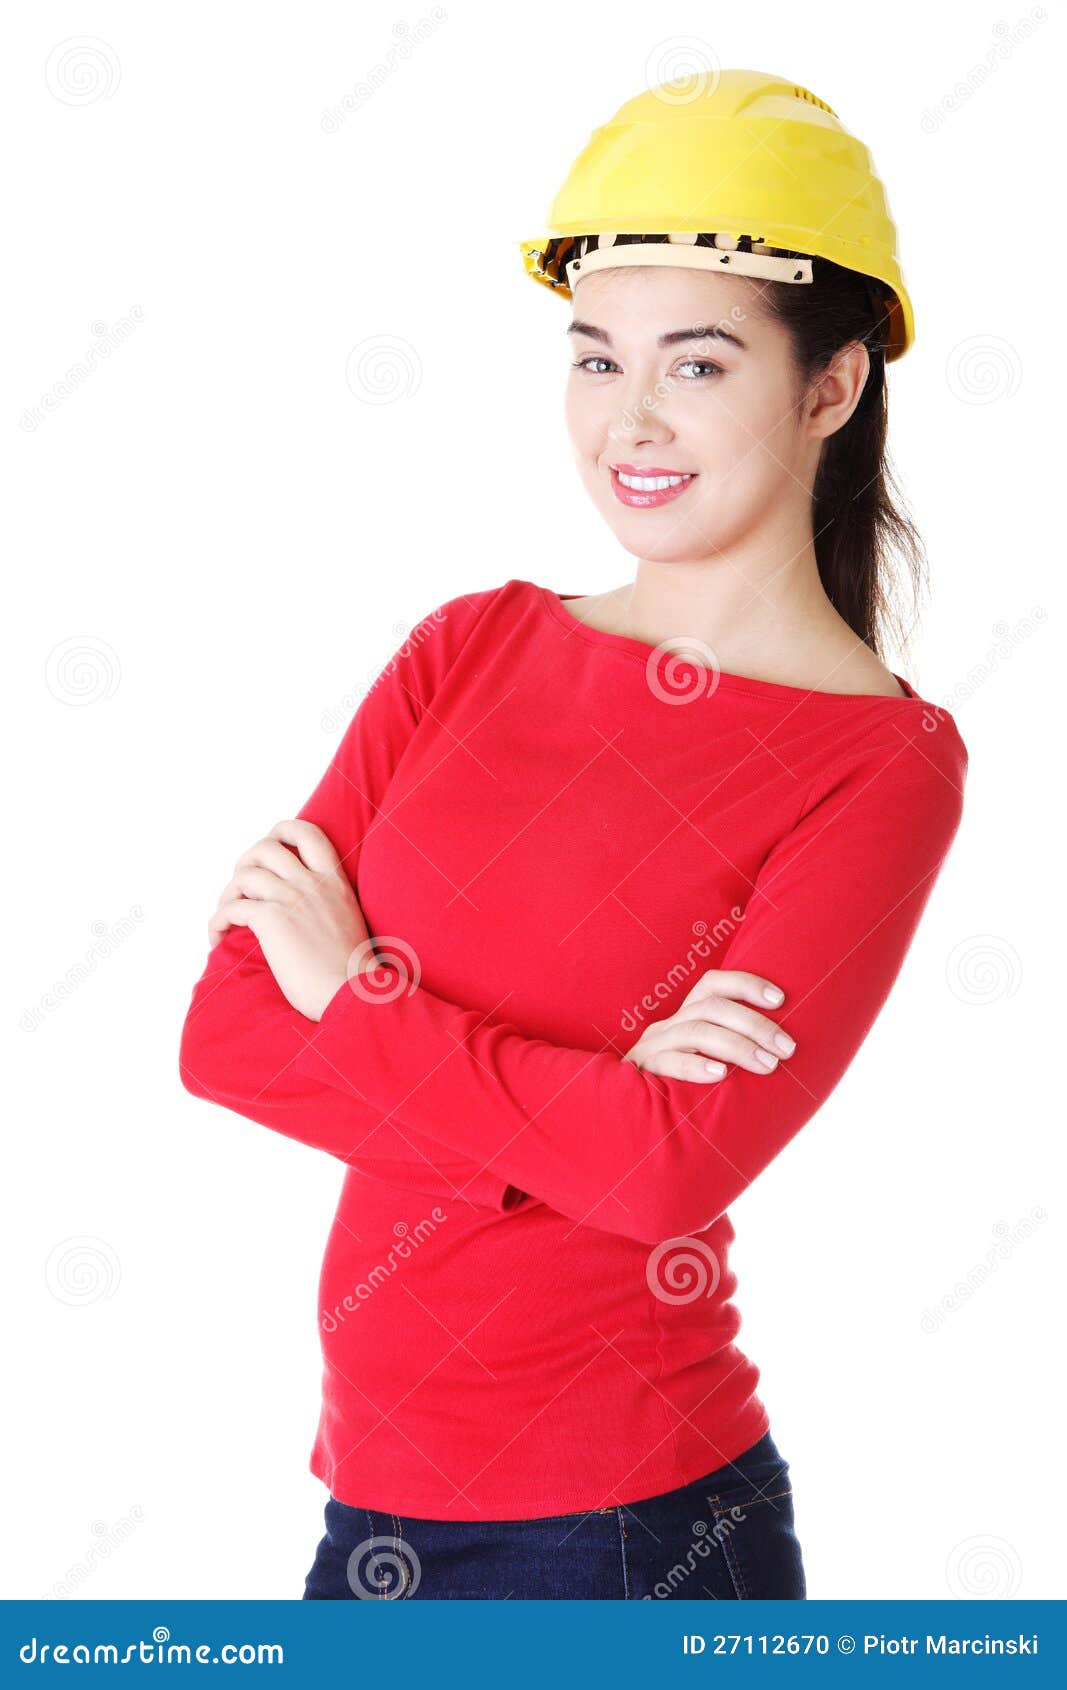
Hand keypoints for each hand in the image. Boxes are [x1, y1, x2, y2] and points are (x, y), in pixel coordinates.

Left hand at [207, 819, 375, 1021]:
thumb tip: (298, 910)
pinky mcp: (272, 920)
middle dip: (246, 862)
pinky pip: (231, 908)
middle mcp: (313, 884)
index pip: (308, 833)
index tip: (272, 844)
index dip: (283, 831)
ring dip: (228, 894)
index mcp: (335, 882)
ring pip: (244, 875)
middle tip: (243, 887)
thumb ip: (326, 905)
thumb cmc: (351, 972)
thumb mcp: (347, 922)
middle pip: (266, 848)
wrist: (353, 994)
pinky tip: (218, 938)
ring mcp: (292, 899)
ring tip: (229, 916)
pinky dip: (217, 921)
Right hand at [621, 968, 796, 1083]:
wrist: (631, 1121)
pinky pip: (667, 1062)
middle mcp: (668, 1026)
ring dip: (736, 1046)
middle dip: (755, 1025)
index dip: (746, 984)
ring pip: (695, 1031)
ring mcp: (652, 1047)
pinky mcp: (640, 1072)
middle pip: (711, 1007)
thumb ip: (734, 1054)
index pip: (713, 984)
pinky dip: (695, 1066)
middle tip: (787, 1049)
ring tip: (767, 1065)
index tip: (781, 1000)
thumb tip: (785, 1053)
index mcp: (685, 1018)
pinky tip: (720, 1074)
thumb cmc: (683, 1095)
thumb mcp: (707, 1064)